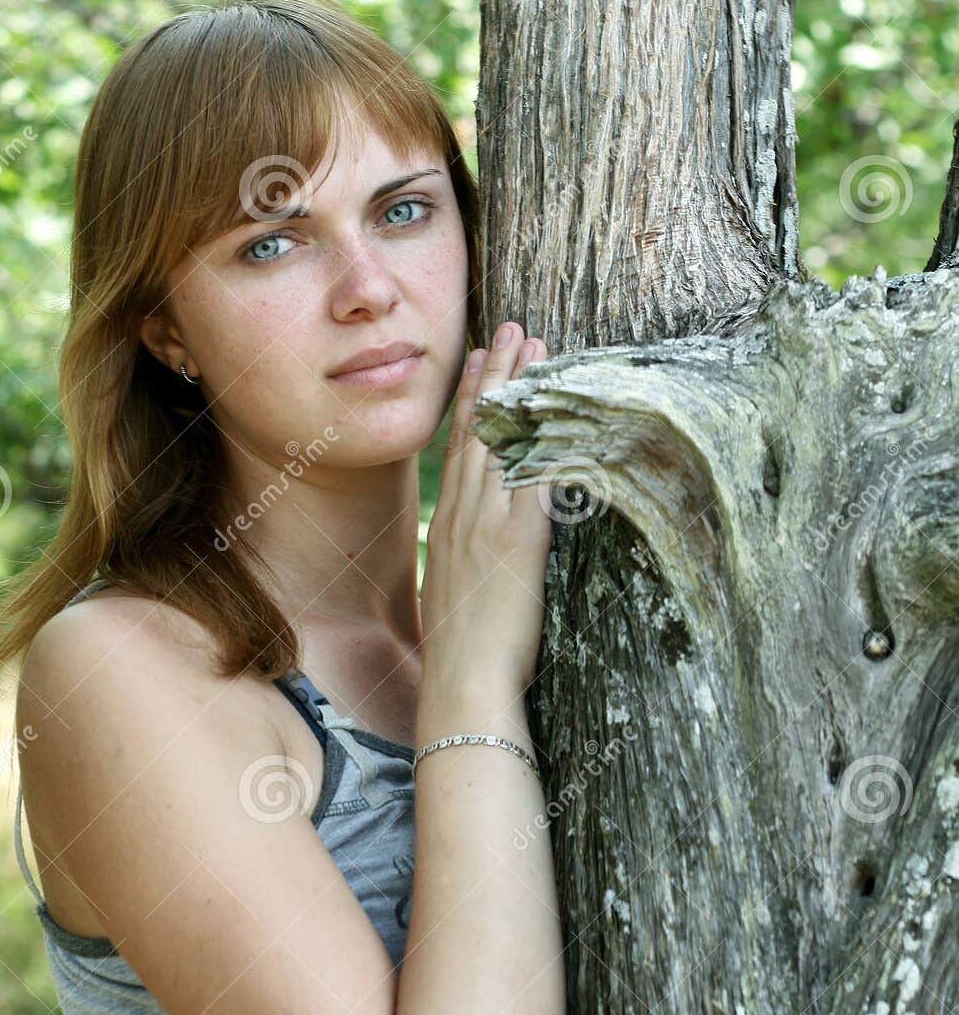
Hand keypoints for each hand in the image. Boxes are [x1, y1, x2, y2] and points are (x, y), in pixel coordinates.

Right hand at [419, 322, 552, 699]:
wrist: (463, 684)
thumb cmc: (462, 659)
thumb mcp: (453, 600)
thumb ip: (462, 568)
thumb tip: (468, 559)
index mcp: (450, 530)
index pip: (459, 451)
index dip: (468, 402)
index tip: (477, 361)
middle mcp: (465, 517)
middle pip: (481, 431)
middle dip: (494, 376)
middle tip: (510, 330)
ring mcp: (491, 524)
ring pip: (505, 439)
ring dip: (519, 388)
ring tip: (532, 345)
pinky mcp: (521, 540)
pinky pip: (538, 473)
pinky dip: (549, 434)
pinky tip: (564, 401)